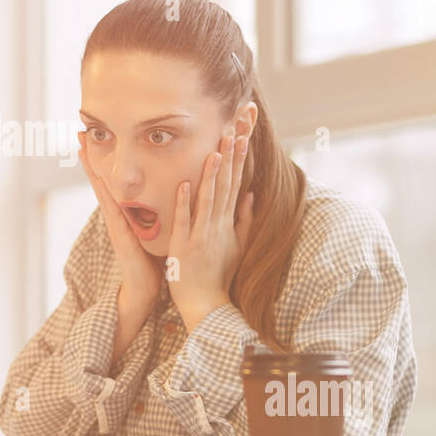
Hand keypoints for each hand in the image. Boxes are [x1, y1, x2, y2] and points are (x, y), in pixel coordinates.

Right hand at [77, 130, 163, 307]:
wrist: (144, 291)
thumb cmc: (152, 263)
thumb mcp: (153, 232)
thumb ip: (153, 215)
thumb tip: (164, 195)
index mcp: (124, 215)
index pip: (111, 182)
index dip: (102, 161)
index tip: (95, 139)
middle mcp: (116, 217)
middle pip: (100, 181)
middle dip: (90, 158)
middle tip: (80, 133)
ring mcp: (114, 226)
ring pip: (101, 191)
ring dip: (91, 169)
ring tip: (82, 148)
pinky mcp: (120, 236)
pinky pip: (112, 210)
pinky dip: (105, 193)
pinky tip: (101, 177)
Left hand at [167, 129, 254, 330]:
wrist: (207, 303)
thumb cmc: (219, 275)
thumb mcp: (238, 246)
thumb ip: (244, 219)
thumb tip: (250, 194)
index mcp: (228, 223)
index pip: (234, 184)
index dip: (238, 160)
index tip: (241, 137)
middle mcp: (217, 225)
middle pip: (225, 186)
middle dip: (229, 159)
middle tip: (232, 132)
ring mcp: (202, 235)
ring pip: (208, 199)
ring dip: (211, 175)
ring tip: (214, 151)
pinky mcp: (185, 246)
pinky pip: (185, 221)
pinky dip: (185, 203)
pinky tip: (185, 184)